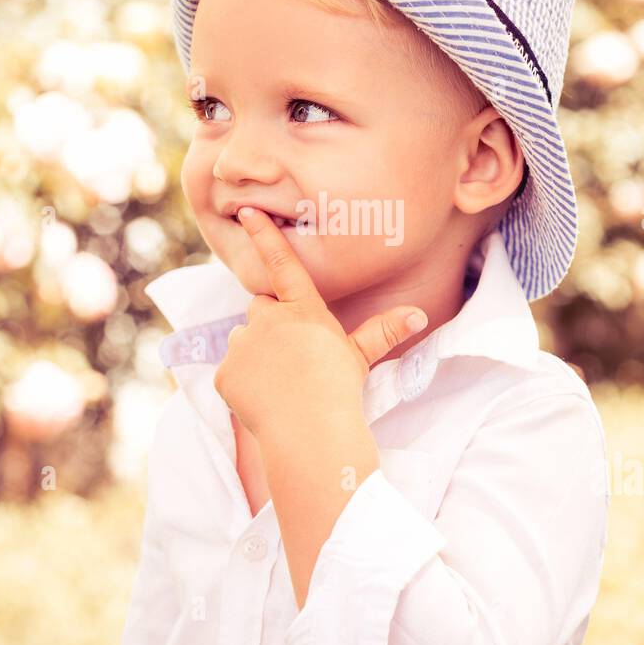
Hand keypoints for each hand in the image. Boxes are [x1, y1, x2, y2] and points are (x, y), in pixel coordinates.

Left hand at [214, 206, 428, 438]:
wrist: (310, 433)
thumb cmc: (340, 391)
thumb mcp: (361, 358)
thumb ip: (383, 331)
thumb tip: (418, 316)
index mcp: (302, 309)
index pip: (281, 263)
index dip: (263, 235)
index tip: (245, 211)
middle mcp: (268, 318)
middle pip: (261, 309)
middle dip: (271, 326)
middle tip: (293, 357)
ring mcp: (242, 344)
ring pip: (243, 341)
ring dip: (256, 355)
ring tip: (281, 383)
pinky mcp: (225, 372)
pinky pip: (230, 373)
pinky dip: (242, 385)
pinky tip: (263, 400)